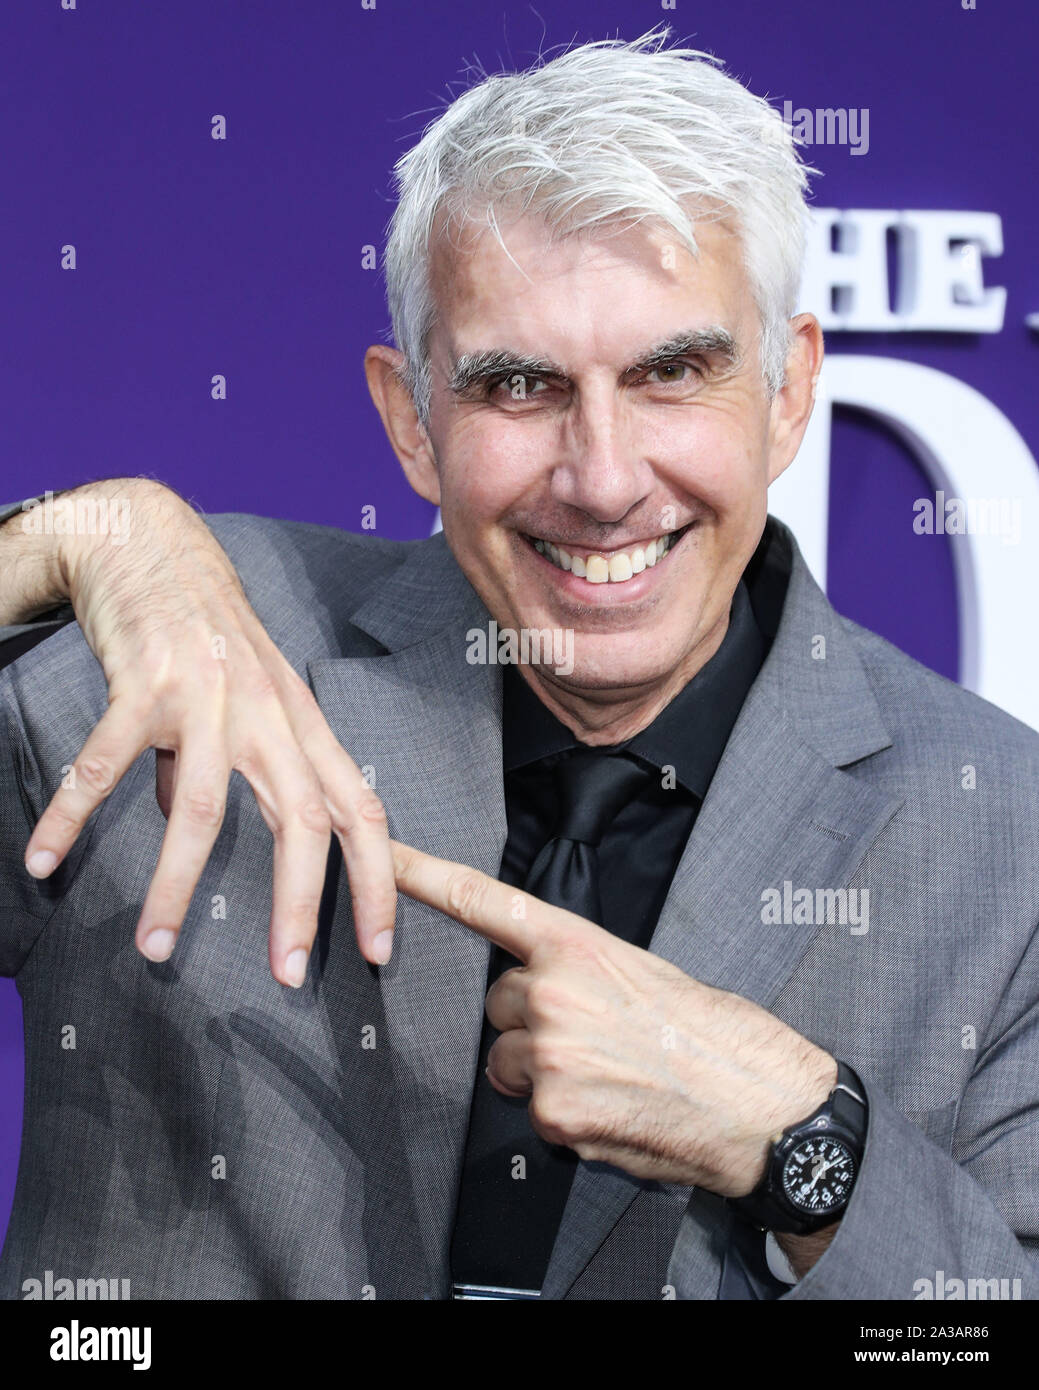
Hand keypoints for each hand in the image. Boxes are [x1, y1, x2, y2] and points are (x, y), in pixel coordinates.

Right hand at [13, 479, 395, 980]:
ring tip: (153, 949)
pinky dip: (71, 816)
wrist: (154, 541)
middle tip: (285, 976)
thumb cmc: (207, 634)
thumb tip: (185, 831)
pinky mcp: (142, 682)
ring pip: (201, 809)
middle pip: (303, 820)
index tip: (377, 951)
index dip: (378, 881)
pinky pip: (103, 764)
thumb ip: (236, 769)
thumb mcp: (248, 702)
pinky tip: (44, 860)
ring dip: (175, 887)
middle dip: (299, 905)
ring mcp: (208, 697)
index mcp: (303, 725)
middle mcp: (269, 713)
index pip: (362, 810)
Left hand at [390, 838, 836, 1193]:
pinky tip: (610, 1110)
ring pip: (507, 1059)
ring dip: (541, 1072)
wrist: (757, 1103)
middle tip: (595, 1039)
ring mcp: (549, 1051)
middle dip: (532, 1022)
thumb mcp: (639, 972)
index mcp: (579, 945)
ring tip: (607, 1076)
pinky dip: (562, 1117)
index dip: (424, 876)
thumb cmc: (710, 1034)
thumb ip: (576, 970)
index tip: (382, 856)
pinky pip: (530, 1110)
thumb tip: (537, 992)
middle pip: (499, 1002)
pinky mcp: (551, 1110)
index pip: (486, 902)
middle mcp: (554, 990)